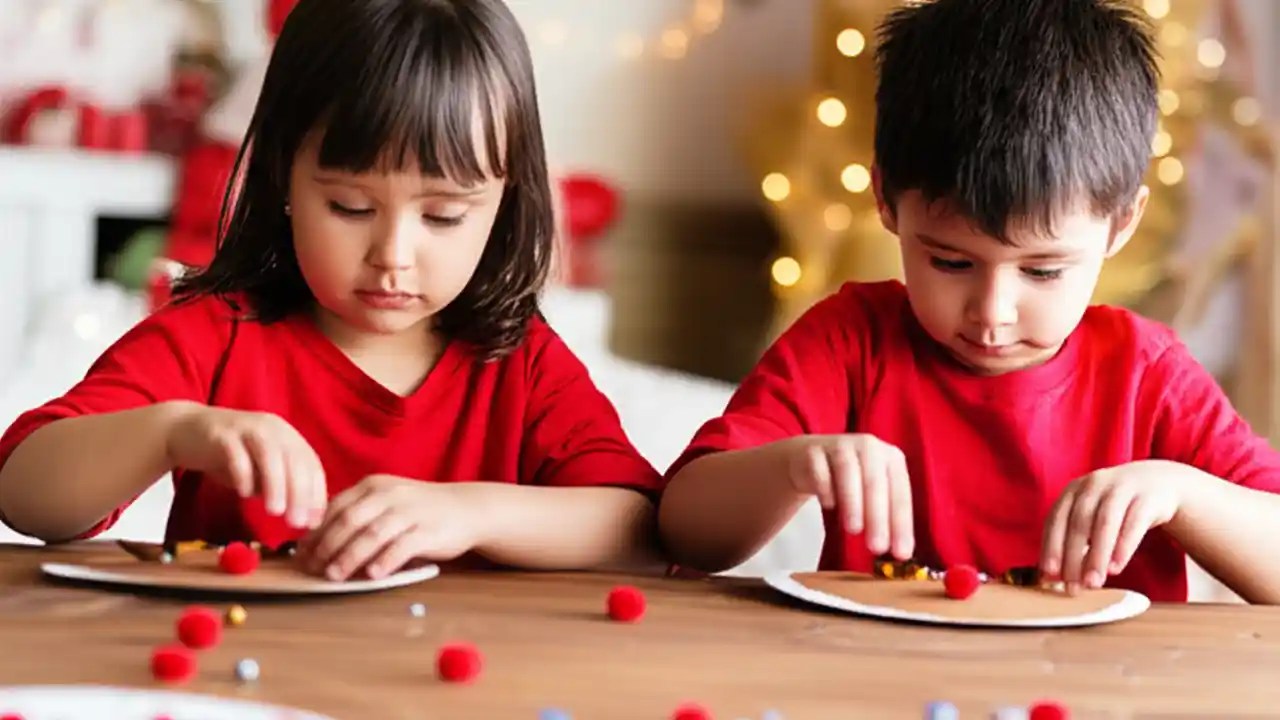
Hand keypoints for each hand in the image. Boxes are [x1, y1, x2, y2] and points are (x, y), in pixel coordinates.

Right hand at [165, 405, 325, 527]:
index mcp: (288, 437)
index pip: (311, 465)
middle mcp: (272, 428)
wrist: (185, 429)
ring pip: (269, 455)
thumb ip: (279, 487)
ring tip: (276, 512)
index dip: (316, 493)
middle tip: (297, 523)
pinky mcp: (222, 434)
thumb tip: (303, 517)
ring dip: (276, 484)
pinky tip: (244, 493)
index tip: (313, 521)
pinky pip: (236, 454)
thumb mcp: (259, 472)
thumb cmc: (229, 455)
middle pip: (294, 460)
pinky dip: (243, 474)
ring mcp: (247, 428)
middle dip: (299, 494)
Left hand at [295, 475, 485, 580]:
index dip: (316, 532)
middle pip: (350, 521)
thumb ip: (357, 515)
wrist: (465, 507)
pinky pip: (403, 546)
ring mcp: (410, 511)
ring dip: (350, 557)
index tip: (301, 555)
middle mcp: (389, 494)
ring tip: (335, 576)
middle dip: (327, 547)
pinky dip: (385, 561)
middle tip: (313, 569)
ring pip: (373, 534)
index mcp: (373, 486)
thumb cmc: (419, 510)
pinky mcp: (429, 529)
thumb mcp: (386, 502)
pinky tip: (372, 575)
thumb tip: (318, 542)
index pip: (336, 507)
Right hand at [786, 434, 913, 558]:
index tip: (901, 553)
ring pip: (848, 470)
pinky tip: (829, 506)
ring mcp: (840, 446)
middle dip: (878, 517)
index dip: (901, 524)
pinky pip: (819, 469)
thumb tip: (900, 553)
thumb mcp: (875, 495)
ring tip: (854, 529)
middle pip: (876, 482)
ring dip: (852, 501)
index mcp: (892, 459)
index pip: (900, 493)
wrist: (814, 458)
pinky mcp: (813, 451)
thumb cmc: (852, 481)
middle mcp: (869, 448)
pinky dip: (825, 487)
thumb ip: (888, 518)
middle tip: (877, 547)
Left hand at [1040, 460, 1187, 590]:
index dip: (1051, 546)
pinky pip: (1134, 524)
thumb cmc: (1116, 507)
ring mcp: (1121, 488)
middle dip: (1073, 558)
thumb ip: (1074, 541)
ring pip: (1105, 524)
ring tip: (1093, 583)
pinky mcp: (1147, 498)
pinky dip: (1123, 547)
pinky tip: (1116, 568)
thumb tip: (1053, 577)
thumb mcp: (1092, 516)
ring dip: (1096, 556)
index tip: (1049, 574)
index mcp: (1073, 490)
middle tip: (1072, 587)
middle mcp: (1094, 485)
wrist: (1160, 482)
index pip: (1056, 519)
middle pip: (1079, 523)